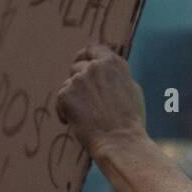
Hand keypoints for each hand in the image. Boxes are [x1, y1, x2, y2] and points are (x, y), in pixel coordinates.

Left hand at [55, 45, 145, 159]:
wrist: (121, 142)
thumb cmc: (130, 121)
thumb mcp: (131, 90)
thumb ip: (115, 74)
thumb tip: (103, 66)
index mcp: (113, 63)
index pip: (92, 49)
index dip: (84, 56)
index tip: (80, 62)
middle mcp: (95, 67)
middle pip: (77, 67)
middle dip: (78, 82)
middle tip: (86, 101)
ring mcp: (79, 80)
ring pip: (68, 85)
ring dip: (74, 98)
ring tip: (88, 118)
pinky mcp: (65, 94)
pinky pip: (60, 100)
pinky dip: (65, 112)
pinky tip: (79, 123)